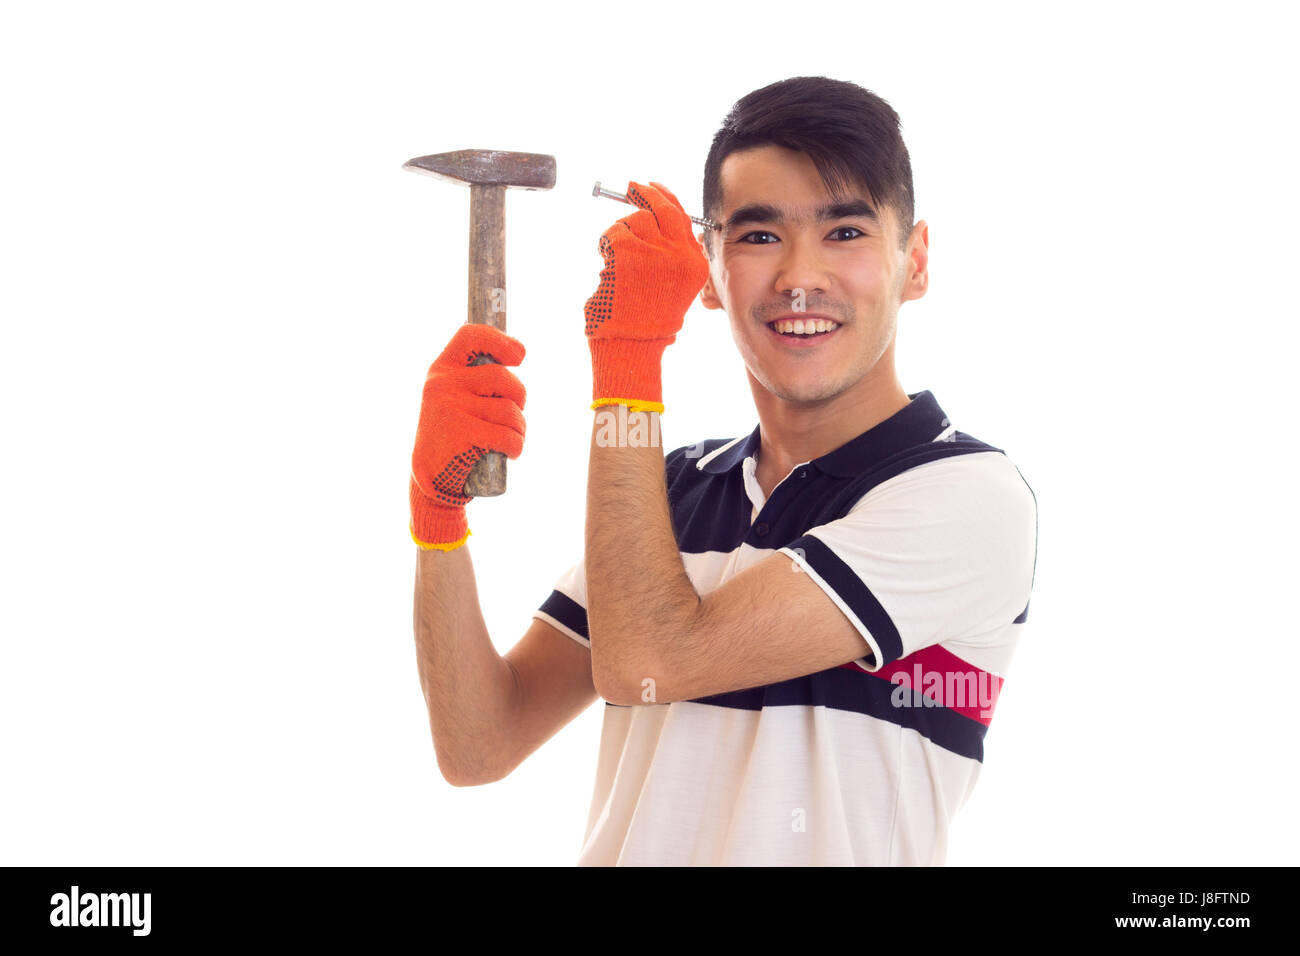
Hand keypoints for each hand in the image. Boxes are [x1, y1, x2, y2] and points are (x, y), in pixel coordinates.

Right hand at [409, 323, 525, 549]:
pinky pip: (508, 435)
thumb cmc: (452, 434)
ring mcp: (451, 407)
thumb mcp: (454, 398)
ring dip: (520, 428)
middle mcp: (443, 383)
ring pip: (510, 410)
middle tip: (514, 416)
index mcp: (442, 369)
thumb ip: (474, 378)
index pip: (471, 336)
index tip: (520, 357)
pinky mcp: (462, 434)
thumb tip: (516, 352)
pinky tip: (511, 451)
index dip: (500, 341)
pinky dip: (517, 446)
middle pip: (503, 378)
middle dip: (519, 399)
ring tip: (510, 438)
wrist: (430, 478)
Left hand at [584, 180, 709, 413]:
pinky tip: (608, 267)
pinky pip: (613, 233)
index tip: (654, 189)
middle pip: (663, 208)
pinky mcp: (628, 250)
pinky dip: (606, 245)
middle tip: (631, 188)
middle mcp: (680, 255)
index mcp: (695, 265)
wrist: (630, 346)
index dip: (667, 200)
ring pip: (634, 221)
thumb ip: (674, 258)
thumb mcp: (674, 290)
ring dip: (620, 235)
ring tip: (616, 264)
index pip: (684, 218)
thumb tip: (667, 223)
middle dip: (645, 194)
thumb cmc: (646, 324)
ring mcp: (654, 250)